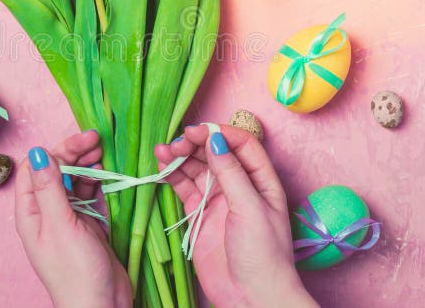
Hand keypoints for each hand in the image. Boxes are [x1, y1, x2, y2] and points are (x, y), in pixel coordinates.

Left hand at [15, 130, 131, 307]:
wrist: (102, 305)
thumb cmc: (75, 271)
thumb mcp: (61, 225)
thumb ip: (50, 188)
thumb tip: (37, 152)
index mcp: (31, 213)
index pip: (36, 169)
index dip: (55, 150)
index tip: (81, 140)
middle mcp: (47, 212)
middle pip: (56, 171)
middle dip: (74, 153)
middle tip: (97, 140)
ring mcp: (68, 218)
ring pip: (73, 180)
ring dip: (86, 164)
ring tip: (103, 152)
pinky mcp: (87, 225)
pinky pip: (89, 195)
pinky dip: (96, 181)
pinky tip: (106, 172)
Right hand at [155, 124, 316, 307]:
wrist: (251, 298)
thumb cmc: (263, 255)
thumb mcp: (250, 208)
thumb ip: (231, 173)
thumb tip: (215, 139)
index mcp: (261, 180)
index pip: (241, 144)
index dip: (219, 134)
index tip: (197, 132)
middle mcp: (239, 186)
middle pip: (215, 153)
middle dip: (195, 144)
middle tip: (176, 143)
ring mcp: (218, 201)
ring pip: (197, 169)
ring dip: (180, 158)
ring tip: (162, 151)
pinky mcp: (199, 216)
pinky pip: (184, 189)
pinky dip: (172, 176)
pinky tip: (162, 166)